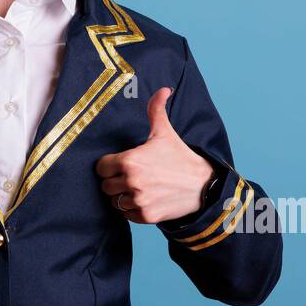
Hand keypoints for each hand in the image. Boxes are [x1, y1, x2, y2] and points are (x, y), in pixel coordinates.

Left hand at [94, 86, 214, 223]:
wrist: (204, 186)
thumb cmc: (180, 157)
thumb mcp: (165, 132)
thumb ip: (156, 110)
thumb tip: (163, 89)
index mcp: (130, 160)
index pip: (101, 167)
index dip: (109, 165)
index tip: (121, 164)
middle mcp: (132, 182)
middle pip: (105, 186)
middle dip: (115, 181)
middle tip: (132, 176)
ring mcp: (139, 200)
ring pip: (115, 201)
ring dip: (123, 196)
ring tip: (140, 188)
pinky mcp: (146, 216)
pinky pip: (126, 215)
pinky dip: (132, 210)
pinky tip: (146, 199)